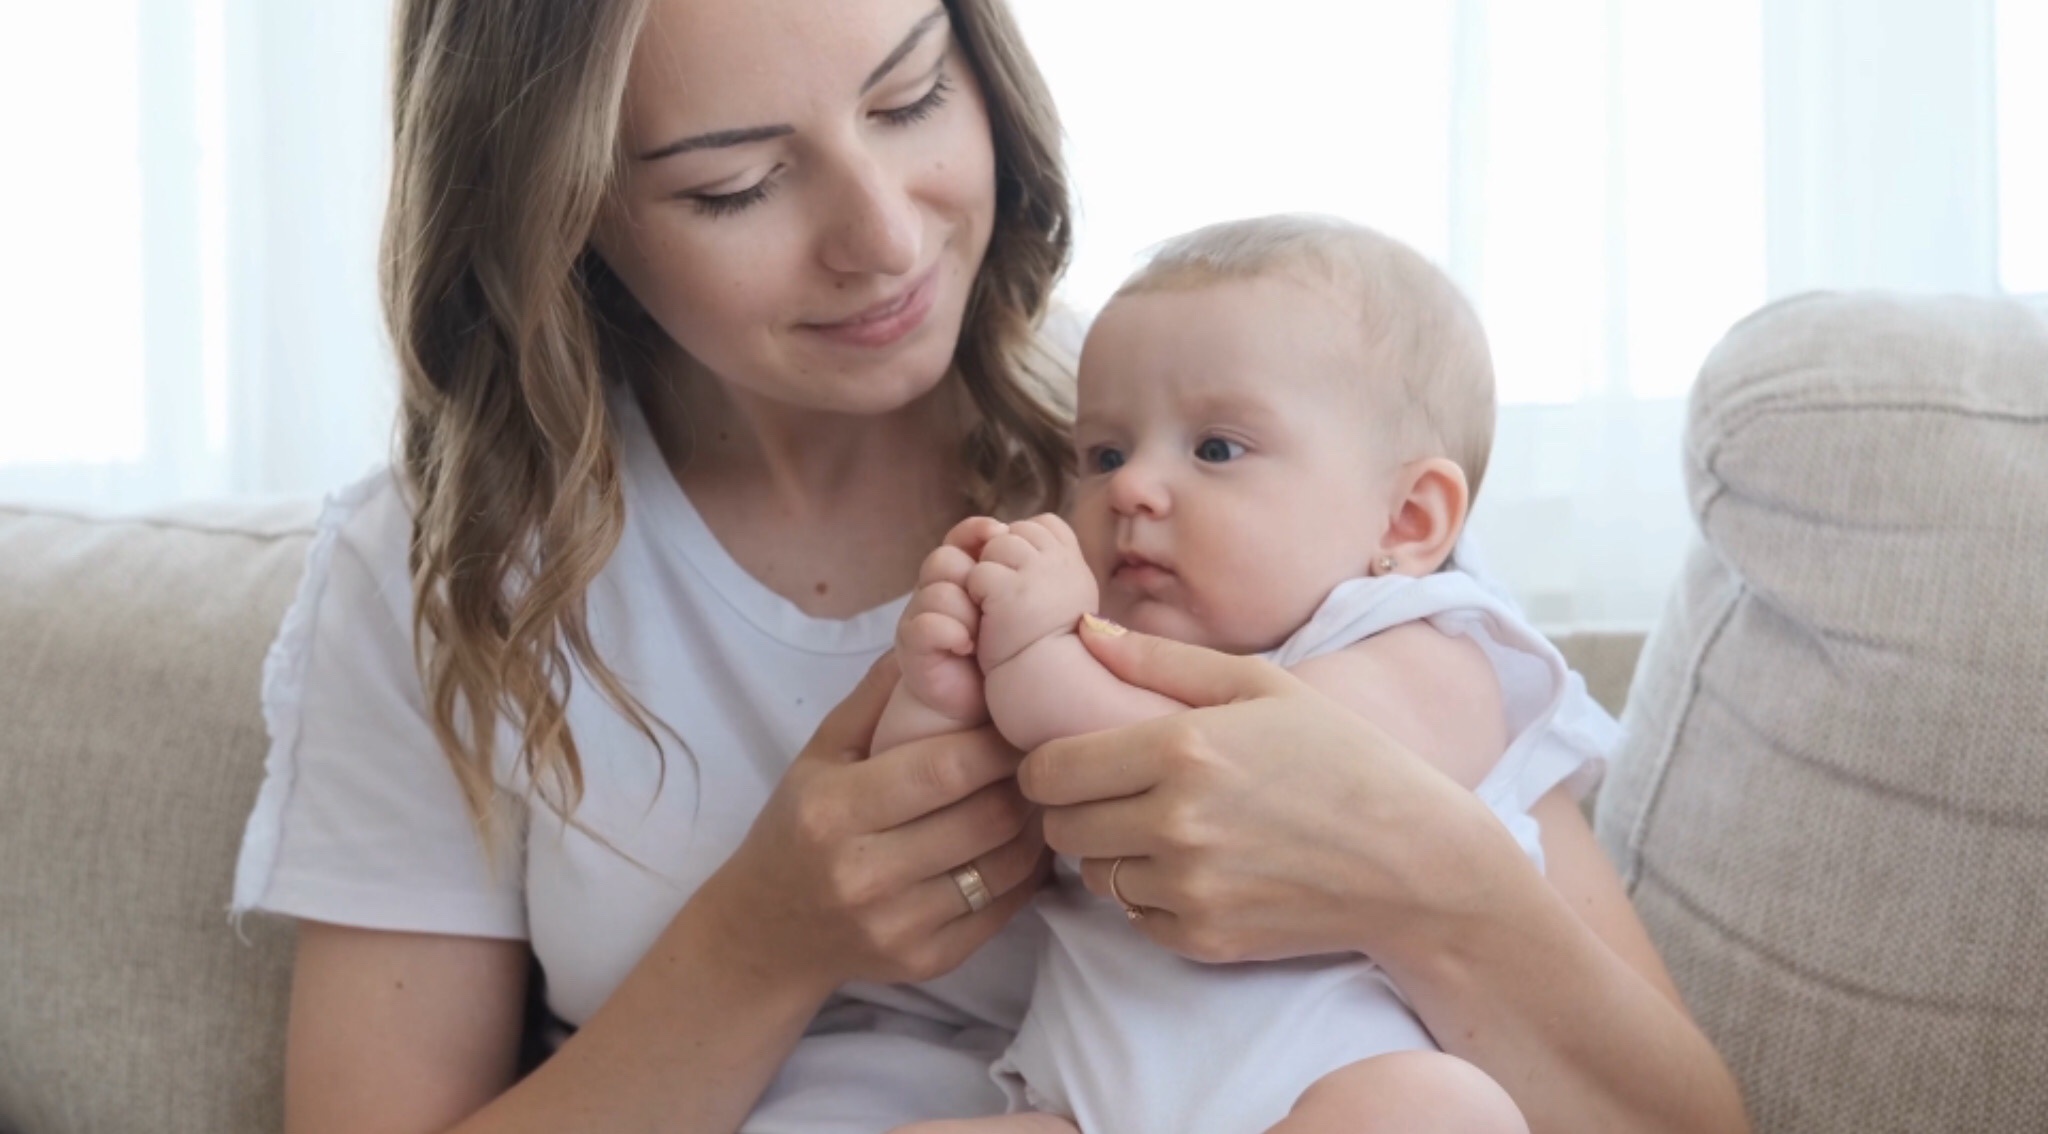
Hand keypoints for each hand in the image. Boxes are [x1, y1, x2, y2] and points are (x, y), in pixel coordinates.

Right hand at [705, 654, 1050, 993]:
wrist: (767, 932)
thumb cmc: (798, 826)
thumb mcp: (820, 752)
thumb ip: (877, 696)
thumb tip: (940, 632)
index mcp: (835, 811)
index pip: (946, 769)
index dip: (998, 739)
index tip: (1018, 716)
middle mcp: (865, 874)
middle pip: (988, 817)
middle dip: (1026, 778)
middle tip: (1042, 750)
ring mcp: (899, 926)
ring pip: (1007, 864)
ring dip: (1036, 823)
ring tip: (1039, 791)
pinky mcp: (928, 962)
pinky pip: (1005, 908)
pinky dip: (1026, 869)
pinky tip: (1022, 840)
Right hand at [894, 518, 1007, 728]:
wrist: (981, 700)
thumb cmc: (1004, 651)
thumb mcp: (1021, 609)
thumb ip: (1025, 576)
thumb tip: (1040, 540)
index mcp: (964, 573)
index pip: (962, 537)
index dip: (977, 531)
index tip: (999, 532)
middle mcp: (937, 588)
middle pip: (945, 559)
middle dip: (973, 576)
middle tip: (992, 603)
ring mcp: (922, 614)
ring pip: (937, 591)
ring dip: (965, 611)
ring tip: (983, 634)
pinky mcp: (913, 644)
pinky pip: (926, 625)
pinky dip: (950, 632)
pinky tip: (968, 646)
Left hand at [967, 514, 1100, 669]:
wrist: (1043, 681)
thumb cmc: (1049, 643)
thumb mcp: (1063, 596)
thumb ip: (1051, 564)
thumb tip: (1026, 533)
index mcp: (1074, 563)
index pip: (1046, 524)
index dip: (1025, 542)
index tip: (1022, 577)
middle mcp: (1060, 562)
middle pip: (1017, 531)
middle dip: (1002, 556)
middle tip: (1007, 596)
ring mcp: (1035, 573)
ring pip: (996, 546)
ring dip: (988, 573)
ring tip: (999, 606)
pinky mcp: (1008, 590)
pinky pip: (979, 573)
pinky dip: (976, 594)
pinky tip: (989, 618)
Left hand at [1018, 621, 1518, 965]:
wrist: (1414, 861)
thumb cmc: (1343, 758)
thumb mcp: (1261, 686)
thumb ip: (1162, 661)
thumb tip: (1084, 634)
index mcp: (1181, 747)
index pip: (1049, 771)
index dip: (1046, 766)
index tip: (1069, 762)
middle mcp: (1175, 822)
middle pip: (1059, 828)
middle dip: (1076, 809)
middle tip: (1118, 794)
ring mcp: (1188, 887)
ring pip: (1093, 875)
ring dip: (1114, 853)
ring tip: (1168, 829)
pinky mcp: (1204, 938)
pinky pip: (1135, 917)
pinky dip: (1152, 896)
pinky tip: (1201, 868)